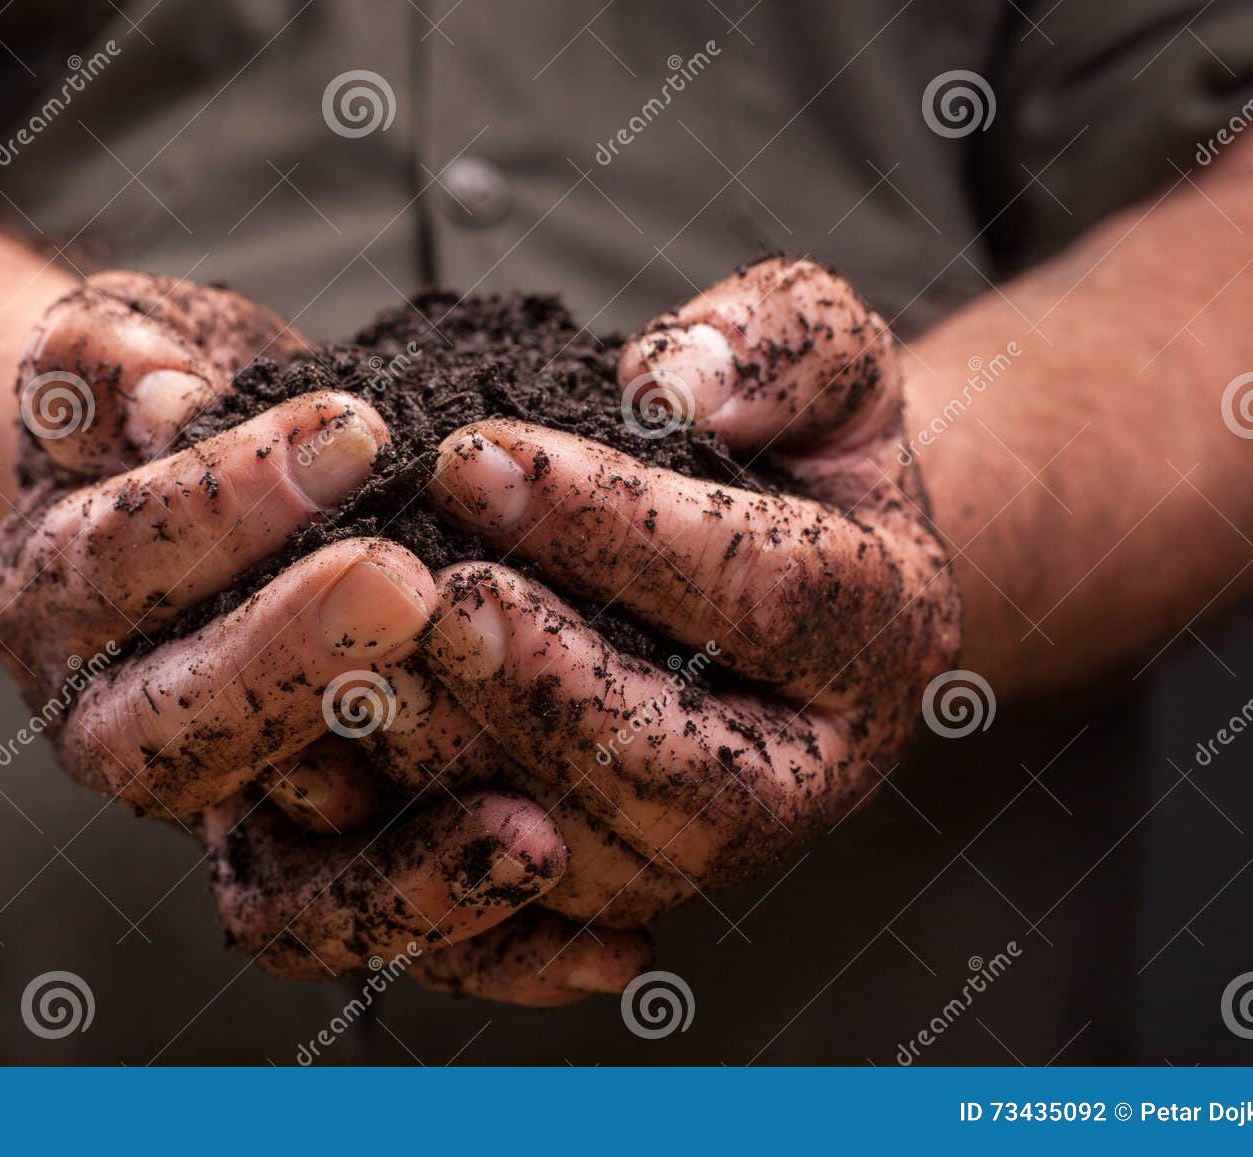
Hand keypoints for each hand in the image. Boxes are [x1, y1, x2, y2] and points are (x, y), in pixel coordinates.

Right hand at [0, 273, 621, 994]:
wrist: (175, 485)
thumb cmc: (167, 398)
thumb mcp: (116, 345)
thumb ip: (106, 357)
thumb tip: (155, 391)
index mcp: (58, 602)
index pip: (115, 564)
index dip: (221, 504)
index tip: (352, 429)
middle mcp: (120, 730)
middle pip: (178, 744)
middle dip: (294, 666)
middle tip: (413, 590)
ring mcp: (225, 815)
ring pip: (284, 898)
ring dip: (408, 874)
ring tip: (534, 831)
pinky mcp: (322, 867)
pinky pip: (393, 939)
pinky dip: (498, 956)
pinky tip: (614, 945)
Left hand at [418, 257, 961, 901]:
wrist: (791, 558)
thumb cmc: (791, 444)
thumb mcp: (821, 354)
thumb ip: (776, 342)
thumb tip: (668, 385)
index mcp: (884, 629)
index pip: (763, 590)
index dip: (615, 527)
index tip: (469, 455)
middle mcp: (822, 768)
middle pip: (705, 780)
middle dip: (556, 692)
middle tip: (434, 601)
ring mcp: (730, 844)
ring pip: (619, 867)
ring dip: (491, 781)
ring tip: (378, 679)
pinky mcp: (639, 879)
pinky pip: (546, 911)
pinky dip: (454, 857)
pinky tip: (368, 768)